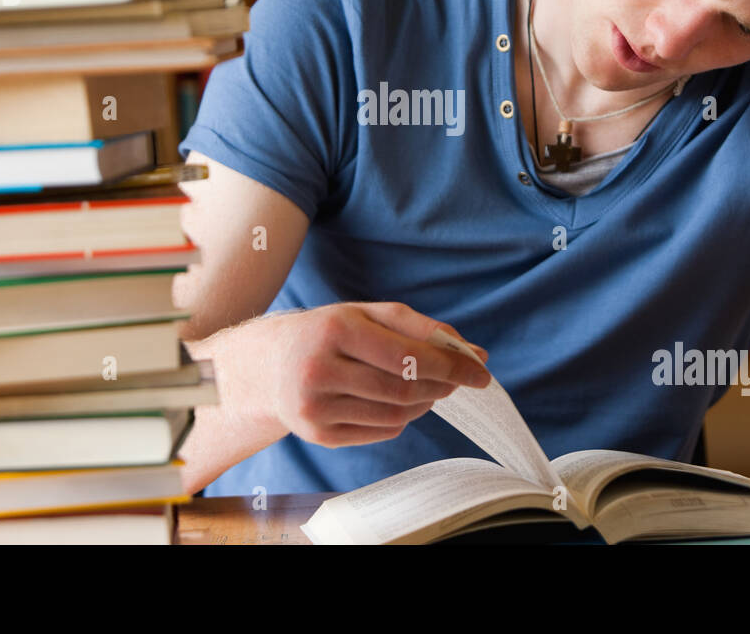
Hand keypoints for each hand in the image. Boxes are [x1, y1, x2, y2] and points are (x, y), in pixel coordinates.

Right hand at [265, 302, 490, 448]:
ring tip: (429, 389)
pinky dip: (402, 418)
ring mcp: (315, 407)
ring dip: (425, 403)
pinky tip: (396, 401)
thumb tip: (476, 355)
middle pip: (404, 389)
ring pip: (395, 414)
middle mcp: (320, 369)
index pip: (408, 356)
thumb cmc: (330, 332)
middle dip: (441, 386)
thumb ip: (422, 328)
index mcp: (335, 329)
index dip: (451, 366)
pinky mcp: (317, 434)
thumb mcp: (368, 315)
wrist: (269, 365)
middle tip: (457, 380)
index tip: (481, 372)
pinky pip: (380, 432)